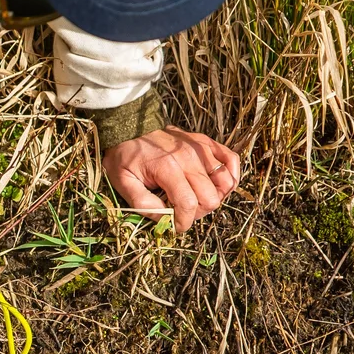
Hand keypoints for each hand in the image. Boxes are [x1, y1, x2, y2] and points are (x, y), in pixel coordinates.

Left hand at [103, 127, 240, 232]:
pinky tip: (216, 185)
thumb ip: (141, 203)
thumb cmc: (125, 156)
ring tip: (197, 199)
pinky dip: (230, 176)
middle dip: (197, 213)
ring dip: (214, 197)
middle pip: (210, 198)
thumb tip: (163, 219)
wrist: (132, 126)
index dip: (184, 222)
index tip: (175, 226)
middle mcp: (189, 157)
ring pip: (225, 183)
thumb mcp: (122, 181)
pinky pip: (231, 160)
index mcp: (168, 168)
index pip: (188, 204)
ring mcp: (201, 148)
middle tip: (182, 211)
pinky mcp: (207, 142)